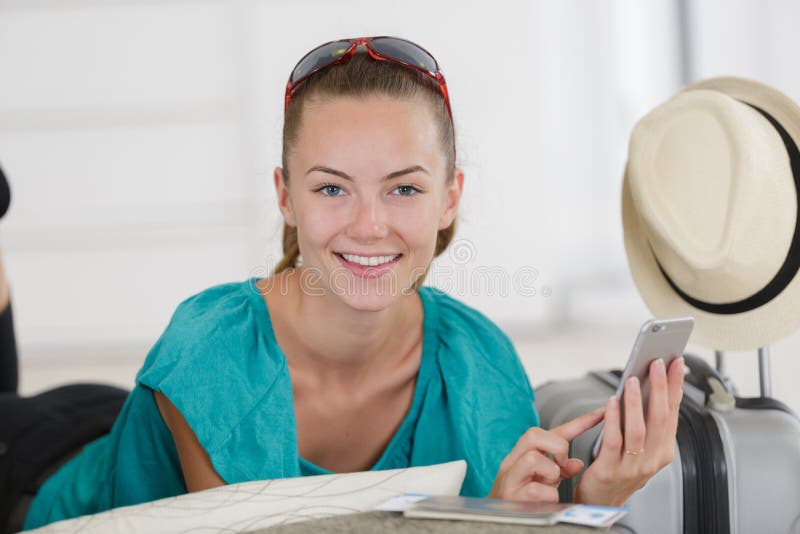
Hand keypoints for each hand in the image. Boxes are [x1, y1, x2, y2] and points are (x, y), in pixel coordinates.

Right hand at [489, 406, 605, 501]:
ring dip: (551, 473)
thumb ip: (560, 470)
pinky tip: (546, 501)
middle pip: (533, 434)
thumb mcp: (544, 481)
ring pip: (533, 459)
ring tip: (551, 484)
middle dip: (557, 447)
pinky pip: (536, 489)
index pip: (551, 431)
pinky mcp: (511, 496)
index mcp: (523, 454)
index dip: (578, 423)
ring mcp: (511, 478)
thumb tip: (577, 464)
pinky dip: (548, 495)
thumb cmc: (523, 499)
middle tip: (562, 464)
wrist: (497, 521)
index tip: (599, 414)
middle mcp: (513, 462)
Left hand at [573, 356, 684, 506]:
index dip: (675, 387)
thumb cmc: (617, 471)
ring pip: (639, 429)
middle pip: (660, 418)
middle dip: (660, 387)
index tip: (675, 364)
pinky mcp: (610, 470)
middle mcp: (652, 460)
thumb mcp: (639, 448)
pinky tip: (611, 402)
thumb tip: (644, 386)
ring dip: (636, 402)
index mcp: (663, 452)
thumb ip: (644, 422)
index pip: (672, 414)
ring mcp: (633, 467)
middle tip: (657, 363)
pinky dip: (613, 418)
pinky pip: (613, 440)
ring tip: (633, 380)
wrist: (599, 502)